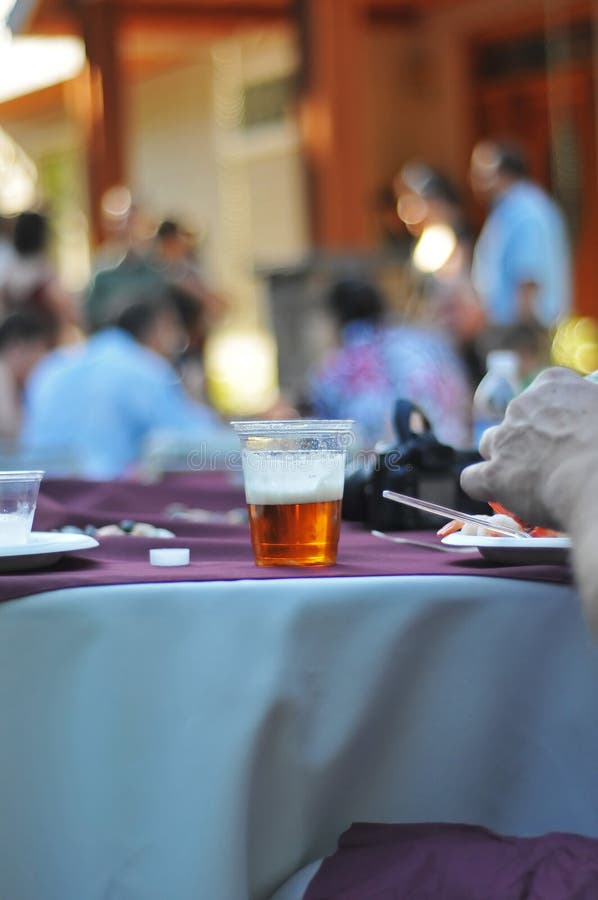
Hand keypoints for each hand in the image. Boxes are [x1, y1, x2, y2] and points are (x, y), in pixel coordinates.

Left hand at [461, 367, 597, 532]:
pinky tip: (497, 494)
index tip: (564, 432)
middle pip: (514, 419)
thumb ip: (592, 410)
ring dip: (503, 460)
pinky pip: (472, 478)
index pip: (543, 391)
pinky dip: (482, 486)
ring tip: (525, 480)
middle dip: (527, 438)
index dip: (552, 415)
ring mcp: (503, 439)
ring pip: (490, 445)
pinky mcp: (493, 474)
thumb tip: (589, 423)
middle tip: (550, 462)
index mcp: (554, 384)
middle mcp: (522, 405)